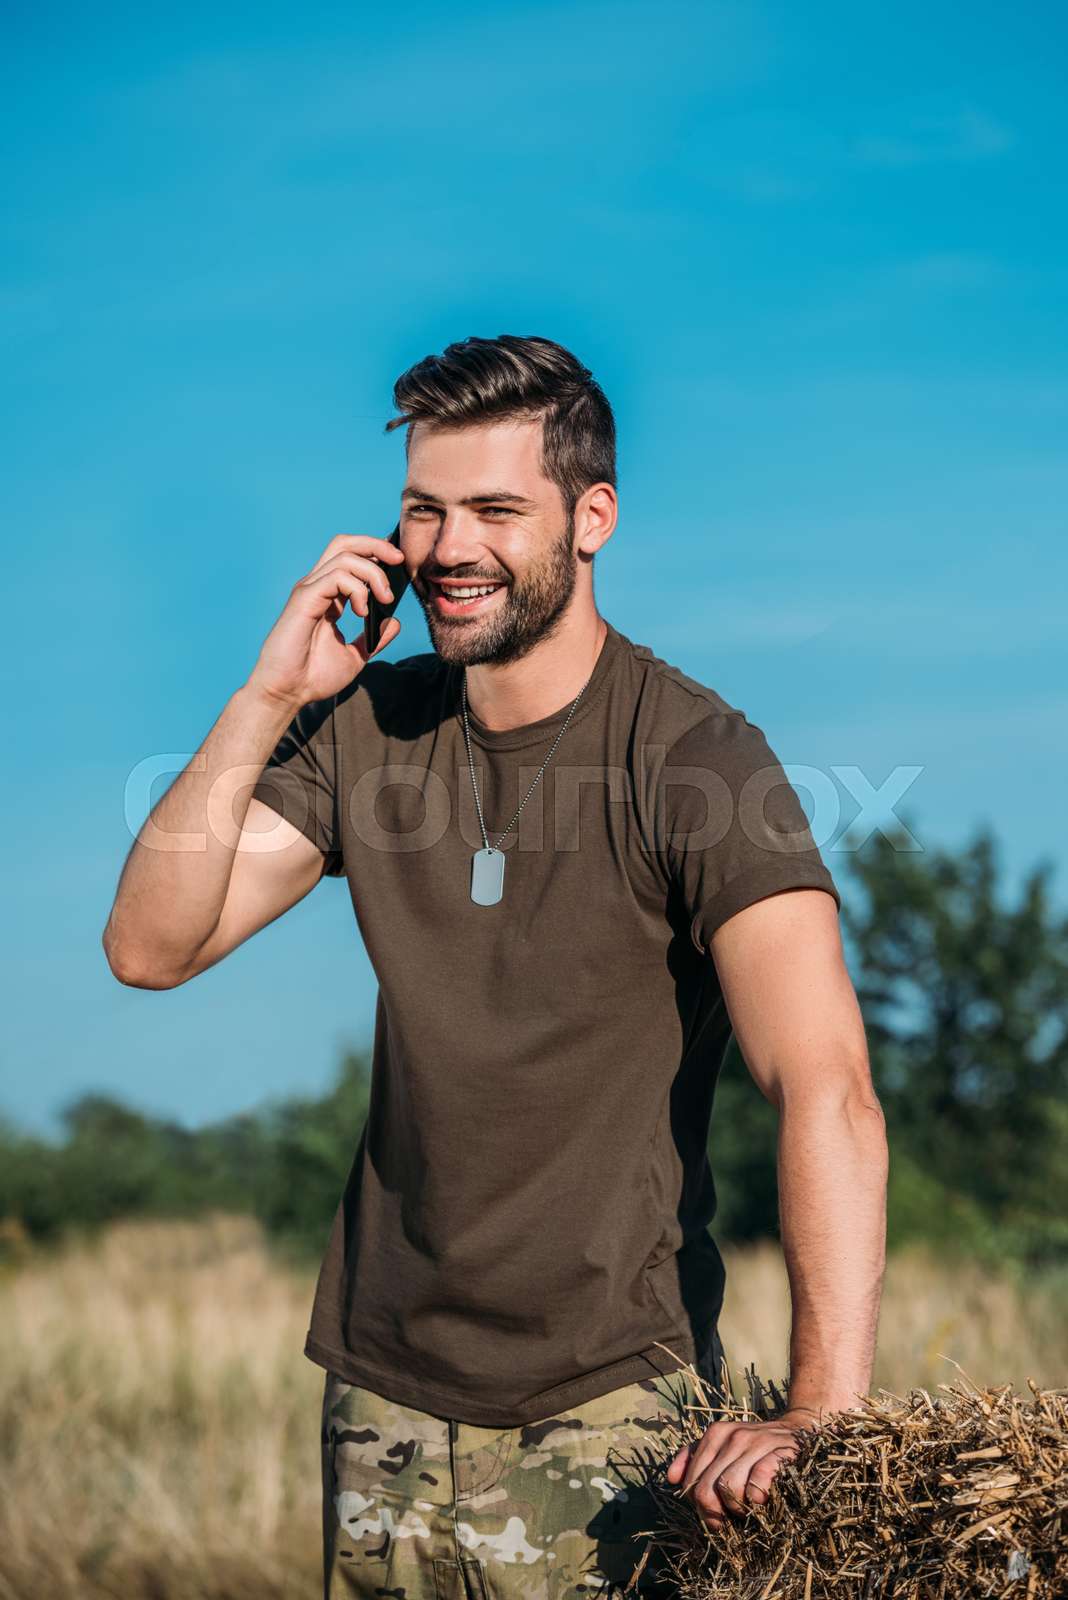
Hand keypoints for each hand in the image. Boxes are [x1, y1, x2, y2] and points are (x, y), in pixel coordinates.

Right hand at [248, 533, 407, 710]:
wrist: (289, 693)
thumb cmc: (313, 676)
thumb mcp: (355, 655)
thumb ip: (373, 638)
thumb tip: (393, 621)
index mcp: (329, 597)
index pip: (351, 558)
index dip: (376, 554)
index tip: (400, 567)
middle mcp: (317, 587)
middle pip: (345, 544)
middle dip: (376, 545)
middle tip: (398, 560)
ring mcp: (309, 590)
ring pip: (345, 556)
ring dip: (373, 573)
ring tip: (384, 599)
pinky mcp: (304, 599)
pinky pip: (336, 576)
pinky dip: (357, 588)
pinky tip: (362, 610)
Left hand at [664, 1406, 820, 1530]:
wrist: (800, 1431)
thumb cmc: (756, 1448)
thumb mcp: (724, 1447)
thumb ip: (695, 1459)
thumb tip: (671, 1478)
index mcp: (716, 1433)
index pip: (692, 1479)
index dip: (699, 1505)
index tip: (713, 1515)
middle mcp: (734, 1435)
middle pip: (707, 1487)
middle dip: (715, 1513)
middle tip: (728, 1521)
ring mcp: (757, 1443)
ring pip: (728, 1487)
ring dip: (736, 1508)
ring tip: (746, 1510)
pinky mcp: (779, 1453)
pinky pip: (756, 1485)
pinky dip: (756, 1499)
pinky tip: (762, 1501)